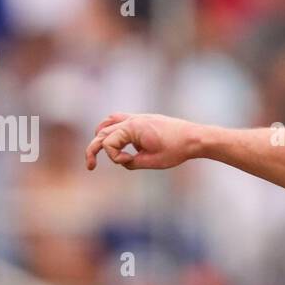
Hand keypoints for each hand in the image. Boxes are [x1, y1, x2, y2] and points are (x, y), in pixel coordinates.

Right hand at [85, 113, 200, 170]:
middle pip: (102, 133)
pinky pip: (120, 119)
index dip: (114, 157)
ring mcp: (137, 117)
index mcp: (132, 127)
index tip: (129, 161)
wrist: (195, 138)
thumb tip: (122, 161)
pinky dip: (112, 128)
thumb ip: (131, 163)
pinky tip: (114, 138)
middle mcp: (131, 120)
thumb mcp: (151, 162)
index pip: (107, 143)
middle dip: (93, 150)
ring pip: (108, 123)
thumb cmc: (175, 150)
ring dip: (100, 136)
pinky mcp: (143, 119)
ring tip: (96, 151)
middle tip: (90, 167)